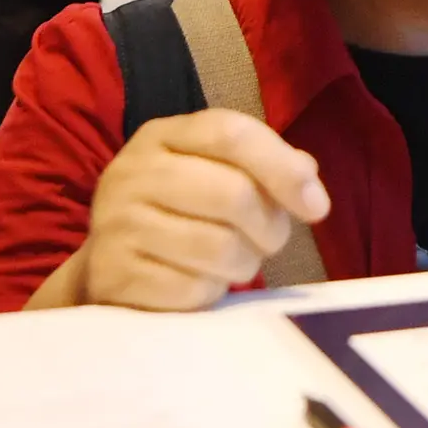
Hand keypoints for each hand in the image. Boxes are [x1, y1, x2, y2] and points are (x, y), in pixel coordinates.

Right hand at [81, 108, 332, 310]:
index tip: (318, 207)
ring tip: (232, 262)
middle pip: (233, 193)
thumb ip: (264, 167)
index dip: (283, 168)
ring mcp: (116, 223)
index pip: (231, 133)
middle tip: (269, 243)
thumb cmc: (179, 215)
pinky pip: (193, 289)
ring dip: (244, 264)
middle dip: (270, 228)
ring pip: (220, 248)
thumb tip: (308, 177)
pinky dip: (209, 293)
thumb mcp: (215, 175)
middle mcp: (132, 172)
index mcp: (162, 136)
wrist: (109, 266)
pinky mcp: (113, 274)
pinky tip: (196, 283)